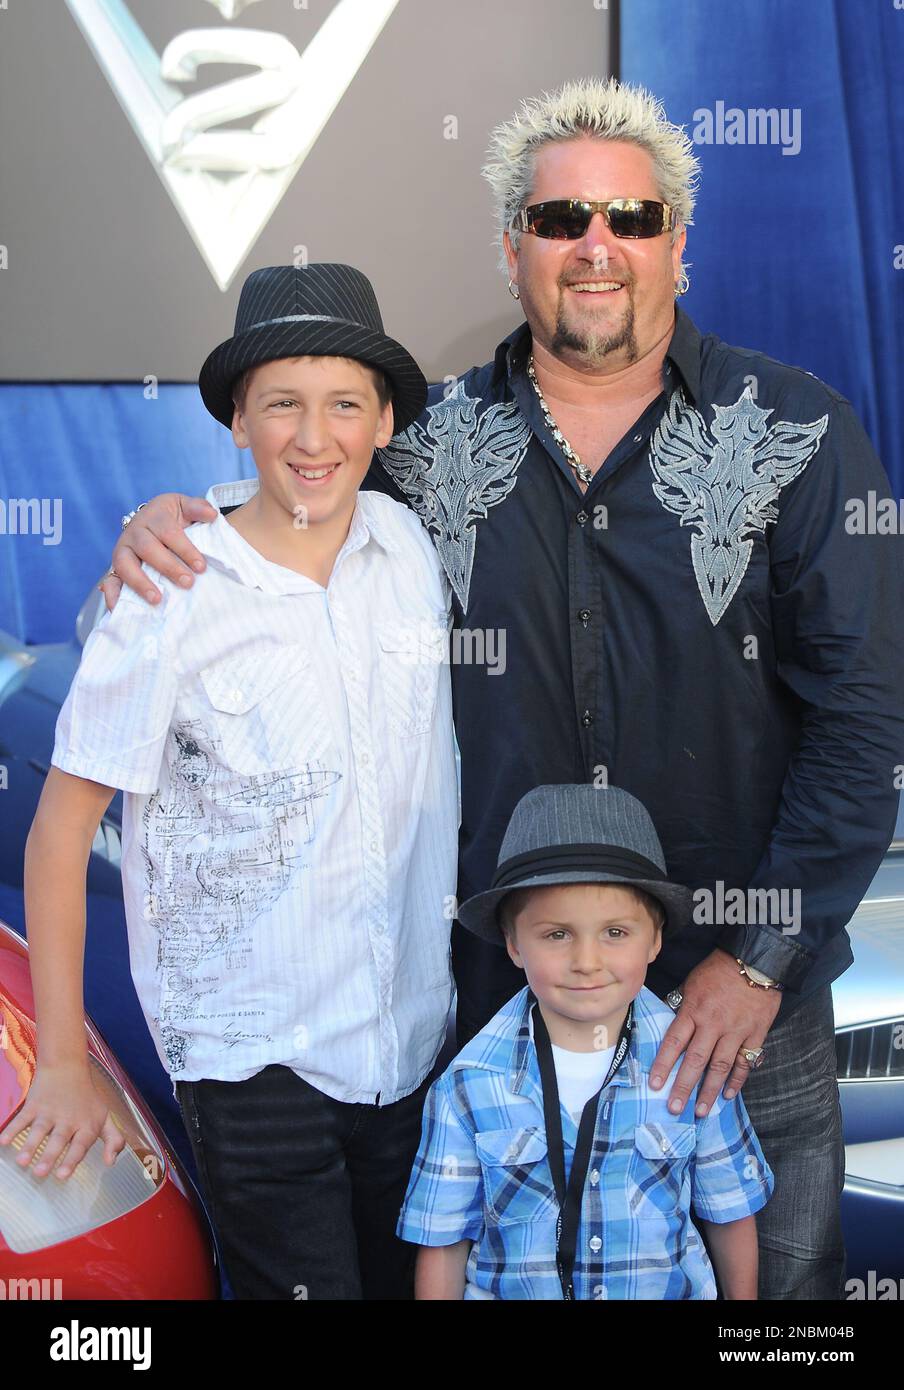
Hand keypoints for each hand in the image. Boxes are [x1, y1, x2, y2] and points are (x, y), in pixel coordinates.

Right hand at [0, 1063, 124, 1179]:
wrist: (68, 1067)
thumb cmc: (87, 1098)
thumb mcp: (106, 1116)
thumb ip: (113, 1139)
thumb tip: (111, 1163)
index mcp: (86, 1125)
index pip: (80, 1145)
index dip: (72, 1160)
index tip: (62, 1175)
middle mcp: (68, 1119)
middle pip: (58, 1140)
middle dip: (49, 1156)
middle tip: (40, 1173)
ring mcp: (50, 1111)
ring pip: (39, 1130)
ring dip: (30, 1145)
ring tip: (22, 1161)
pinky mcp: (34, 1104)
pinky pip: (22, 1118)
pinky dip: (13, 1129)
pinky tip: (3, 1141)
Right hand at [100, 493, 216, 609]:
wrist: (153, 522)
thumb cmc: (174, 518)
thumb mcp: (185, 507)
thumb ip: (198, 508)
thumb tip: (211, 515)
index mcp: (154, 516)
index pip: (169, 532)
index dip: (185, 549)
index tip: (201, 567)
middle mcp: (135, 532)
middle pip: (148, 548)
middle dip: (168, 567)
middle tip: (188, 583)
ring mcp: (123, 550)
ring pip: (125, 564)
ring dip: (140, 583)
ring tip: (157, 600)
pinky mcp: (115, 567)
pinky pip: (109, 581)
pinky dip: (112, 595)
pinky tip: (118, 609)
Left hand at [650, 949, 781, 1117]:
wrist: (755, 961)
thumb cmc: (718, 970)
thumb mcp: (692, 982)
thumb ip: (681, 1005)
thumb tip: (669, 1025)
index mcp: (694, 1010)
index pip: (674, 1042)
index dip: (663, 1065)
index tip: (654, 1084)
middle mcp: (713, 1024)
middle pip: (696, 1060)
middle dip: (683, 1086)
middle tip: (674, 1108)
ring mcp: (736, 1031)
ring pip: (720, 1066)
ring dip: (709, 1091)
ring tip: (701, 1110)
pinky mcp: (755, 1035)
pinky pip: (745, 1062)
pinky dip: (737, 1080)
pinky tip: (728, 1095)